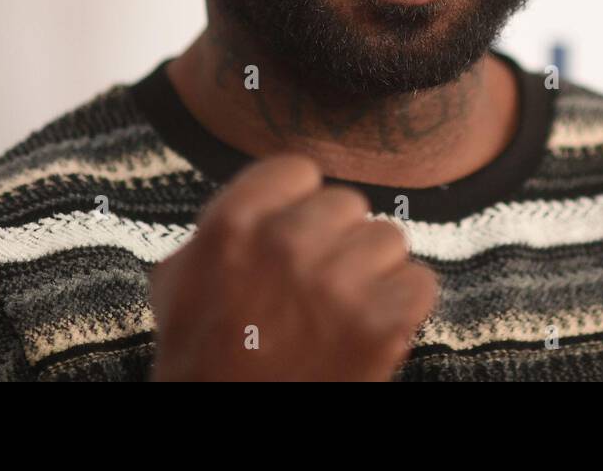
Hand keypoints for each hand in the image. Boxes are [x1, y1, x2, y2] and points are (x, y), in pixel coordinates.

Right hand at [149, 154, 438, 380]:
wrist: (225, 432)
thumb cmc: (203, 360)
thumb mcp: (182, 281)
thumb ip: (224, 225)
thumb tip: (271, 191)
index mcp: (233, 224)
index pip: (299, 170)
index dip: (298, 207)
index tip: (293, 236)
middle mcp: (286, 242)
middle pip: (349, 204)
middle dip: (337, 241)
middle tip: (317, 285)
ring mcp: (337, 283)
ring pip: (388, 239)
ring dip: (372, 271)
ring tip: (342, 309)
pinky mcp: (381, 324)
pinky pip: (419, 281)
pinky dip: (402, 307)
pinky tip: (371, 328)